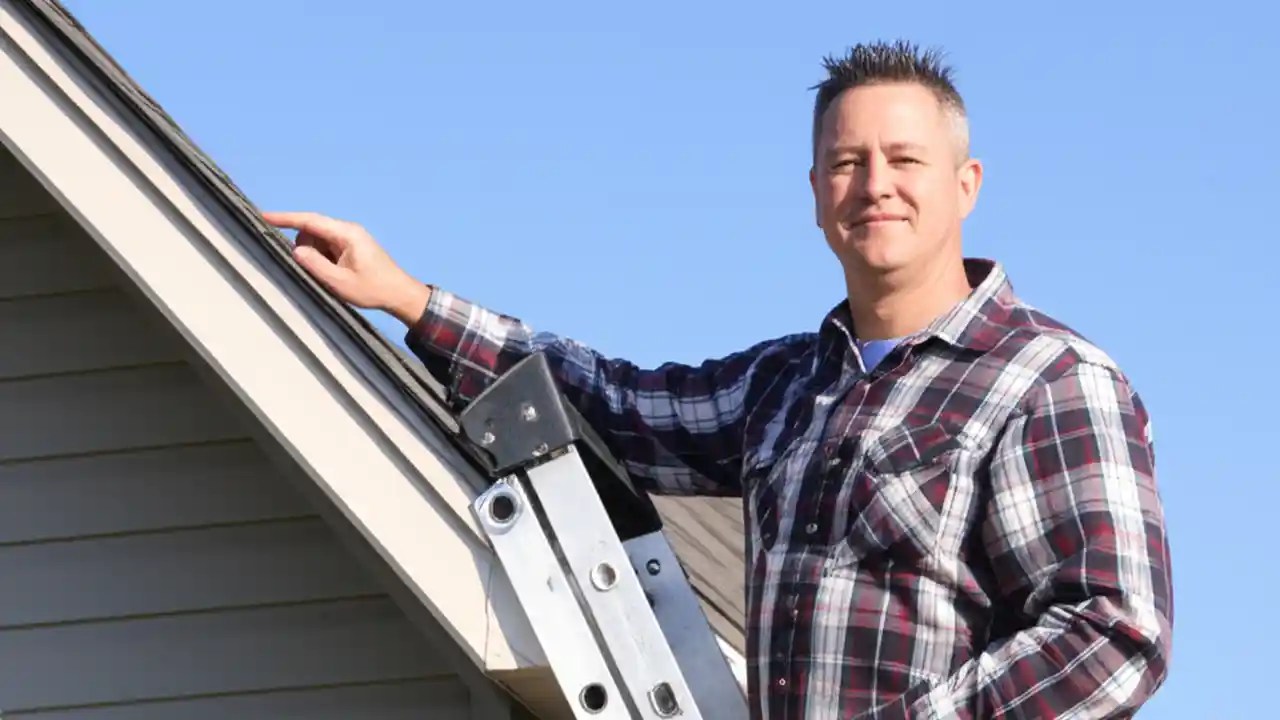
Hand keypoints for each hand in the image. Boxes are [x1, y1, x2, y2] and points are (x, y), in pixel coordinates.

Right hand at [262, 211, 430, 325]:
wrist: (400, 294)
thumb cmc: (374, 289)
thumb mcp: (340, 282)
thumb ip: (315, 265)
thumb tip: (296, 250)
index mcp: (347, 234)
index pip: (310, 220)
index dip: (286, 218)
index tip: (264, 216)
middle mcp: (348, 231)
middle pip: (312, 231)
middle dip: (306, 249)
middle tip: (319, 273)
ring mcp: (350, 238)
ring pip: (318, 241)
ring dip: (316, 257)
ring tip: (333, 277)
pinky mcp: (350, 247)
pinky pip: (327, 248)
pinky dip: (324, 260)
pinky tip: (335, 275)